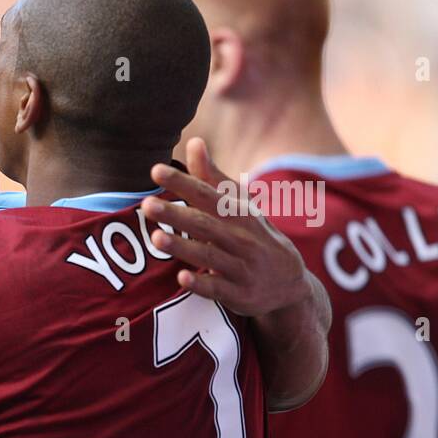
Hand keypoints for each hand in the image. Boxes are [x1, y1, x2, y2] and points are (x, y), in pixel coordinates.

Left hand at [143, 138, 310, 317]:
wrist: (291, 286)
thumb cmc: (257, 239)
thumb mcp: (242, 208)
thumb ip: (214, 178)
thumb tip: (193, 143)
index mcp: (240, 215)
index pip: (208, 195)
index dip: (183, 183)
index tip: (156, 170)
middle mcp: (242, 239)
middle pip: (205, 225)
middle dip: (176, 215)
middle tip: (146, 205)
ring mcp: (241, 268)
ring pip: (209, 256)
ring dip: (183, 247)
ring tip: (156, 238)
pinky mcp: (239, 295)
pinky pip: (218, 289)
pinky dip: (201, 284)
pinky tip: (181, 278)